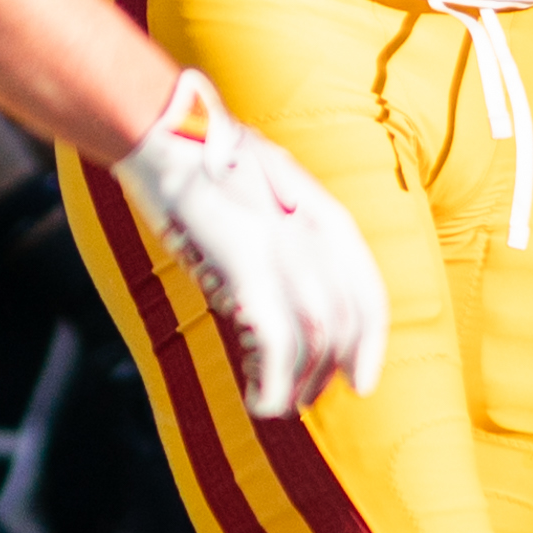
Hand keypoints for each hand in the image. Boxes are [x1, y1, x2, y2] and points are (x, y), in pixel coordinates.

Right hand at [112, 68, 389, 418]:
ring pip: (316, 335)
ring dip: (301, 383)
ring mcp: (282, 242)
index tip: (361, 383)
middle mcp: (311, 227)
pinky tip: (261, 402)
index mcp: (319, 210)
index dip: (371, 342)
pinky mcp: (246, 259)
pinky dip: (274, 383)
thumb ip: (284, 232)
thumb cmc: (201, 161)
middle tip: (305, 399)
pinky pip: (277, 339)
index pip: (366, 288)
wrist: (161, 127)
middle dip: (330, 370)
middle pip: (345, 319)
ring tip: (279, 405)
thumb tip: (286, 288)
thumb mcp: (261, 188)